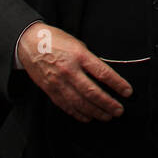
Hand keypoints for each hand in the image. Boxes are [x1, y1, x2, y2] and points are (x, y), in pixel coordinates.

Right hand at [17, 22, 132, 122]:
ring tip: (107, 116)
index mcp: (79, 56)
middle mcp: (69, 70)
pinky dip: (78, 114)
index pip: (103, 73)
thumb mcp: (78, 44)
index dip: (117, 84)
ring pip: (80, 103)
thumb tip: (104, 76)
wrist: (29, 42)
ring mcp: (58, 82)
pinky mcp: (50, 90)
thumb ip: (90, 60)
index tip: (127, 92)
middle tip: (119, 110)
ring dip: (96, 112)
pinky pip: (66, 105)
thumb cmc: (56, 40)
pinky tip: (87, 117)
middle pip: (92, 92)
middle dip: (108, 103)